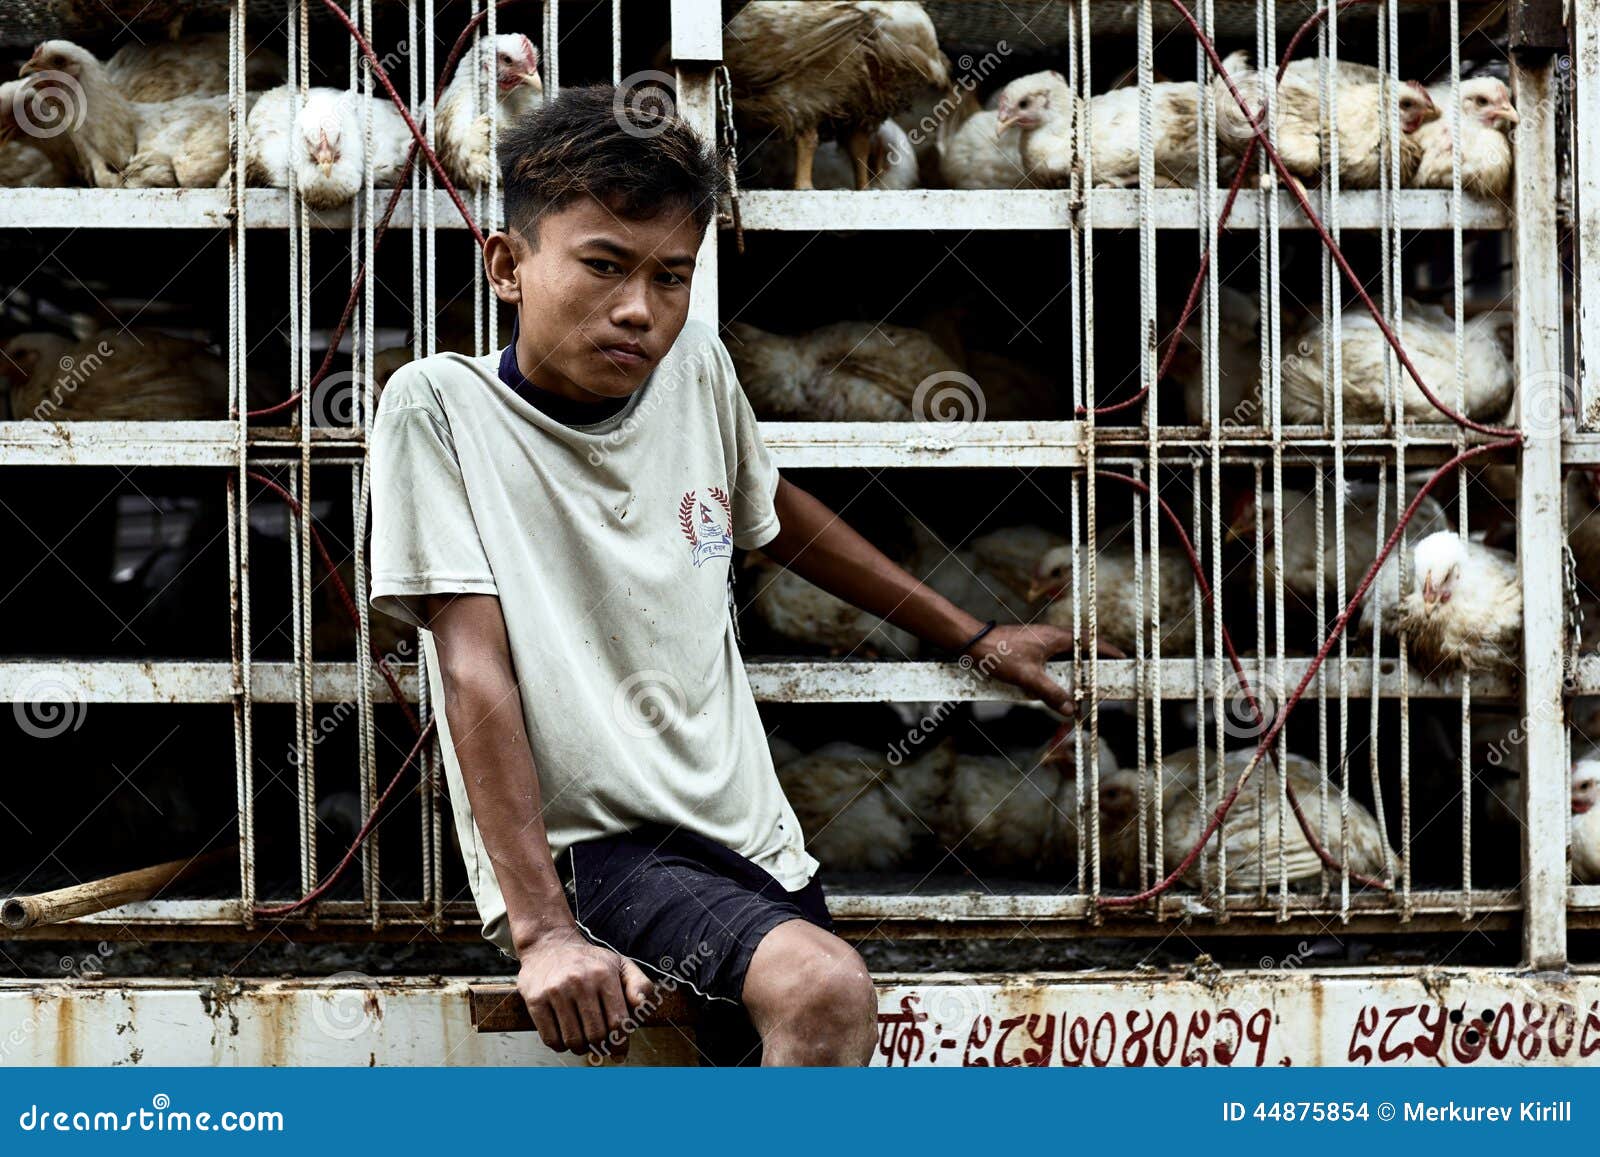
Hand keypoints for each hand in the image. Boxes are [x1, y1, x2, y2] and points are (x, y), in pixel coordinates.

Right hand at [517, 928, 655, 1059]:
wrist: (549, 944)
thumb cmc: (590, 961)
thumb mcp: (620, 964)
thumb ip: (640, 984)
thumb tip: (642, 1006)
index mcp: (604, 974)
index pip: (618, 1022)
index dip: (621, 1043)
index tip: (619, 1052)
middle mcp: (580, 982)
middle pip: (596, 1035)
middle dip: (600, 1047)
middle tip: (599, 1047)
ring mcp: (556, 991)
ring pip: (573, 1041)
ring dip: (580, 1049)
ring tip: (583, 1041)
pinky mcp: (535, 1000)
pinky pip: (550, 1039)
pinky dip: (560, 1046)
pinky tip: (565, 1037)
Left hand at [961, 623, 1123, 718]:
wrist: (973, 643)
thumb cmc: (1000, 653)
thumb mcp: (1028, 677)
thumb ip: (1051, 693)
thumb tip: (1071, 709)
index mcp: (1058, 638)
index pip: (1092, 642)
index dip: (1109, 652)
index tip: (1123, 661)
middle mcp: (1053, 637)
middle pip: (1082, 652)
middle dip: (1093, 668)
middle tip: (1105, 683)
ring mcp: (1042, 643)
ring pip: (1066, 659)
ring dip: (1074, 673)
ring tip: (1083, 691)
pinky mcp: (1032, 650)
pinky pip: (1052, 663)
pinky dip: (1058, 675)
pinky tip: (1055, 689)